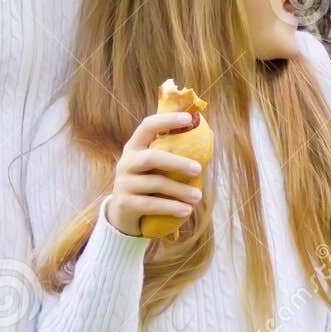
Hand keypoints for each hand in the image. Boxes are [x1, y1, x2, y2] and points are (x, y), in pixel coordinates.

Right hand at [103, 112, 203, 237]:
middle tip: (199, 169)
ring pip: (155, 183)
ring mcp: (123, 184)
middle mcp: (126, 163)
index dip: (167, 120)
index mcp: (135, 147)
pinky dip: (171, 207)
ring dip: (180, 190)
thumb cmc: (149, 182)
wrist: (124, 213)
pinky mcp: (125, 204)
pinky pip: (151, 204)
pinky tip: (186, 210)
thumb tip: (207, 137)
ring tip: (198, 196)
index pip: (147, 126)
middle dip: (177, 163)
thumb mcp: (155, 166)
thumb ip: (172, 153)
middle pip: (151, 158)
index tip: (188, 118)